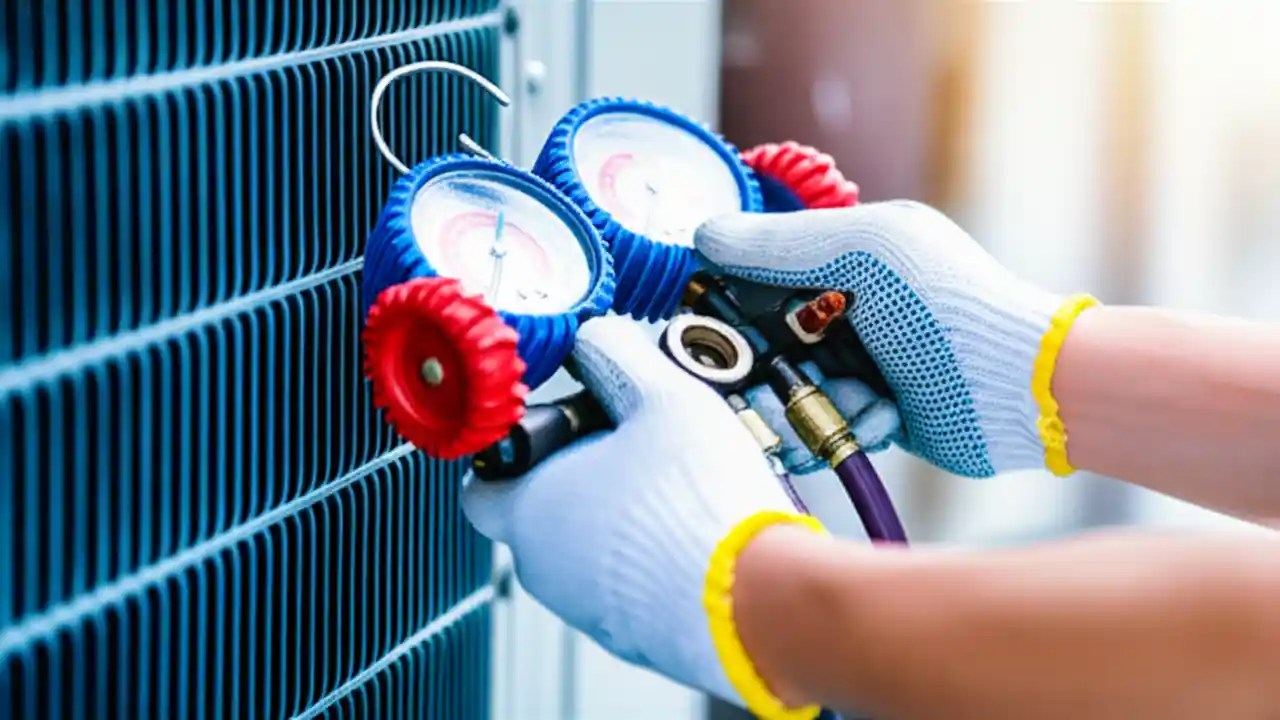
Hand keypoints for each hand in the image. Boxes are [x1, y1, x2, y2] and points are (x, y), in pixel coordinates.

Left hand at [462, 316, 885, 718]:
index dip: (514, 451)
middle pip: (544, 512)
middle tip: (637, 449)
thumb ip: (618, 354)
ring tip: (679, 491)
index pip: (480, 485)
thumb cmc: (702, 506)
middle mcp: (546, 569)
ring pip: (589, 552)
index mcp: (530, 510)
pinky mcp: (634, 640)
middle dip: (586, 478)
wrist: (761, 602)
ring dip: (622, 520)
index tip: (550, 430)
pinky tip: (699, 535)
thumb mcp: (664, 394)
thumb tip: (598, 337)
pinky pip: (629, 587)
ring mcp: (588, 611)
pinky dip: (653, 561)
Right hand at [696, 201, 1094, 477]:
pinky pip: (818, 423)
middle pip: (761, 338)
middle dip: (762, 364)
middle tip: (770, 378)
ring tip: (851, 400)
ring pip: (784, 388)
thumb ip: (780, 244)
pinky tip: (878, 416)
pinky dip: (838, 424)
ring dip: (805, 401)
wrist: (1017, 388)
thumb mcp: (863, 253)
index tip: (708, 320)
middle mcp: (844, 305)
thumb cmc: (947, 307)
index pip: (756, 268)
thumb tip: (705, 235)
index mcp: (842, 254)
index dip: (726, 296)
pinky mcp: (868, 410)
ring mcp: (856, 359)